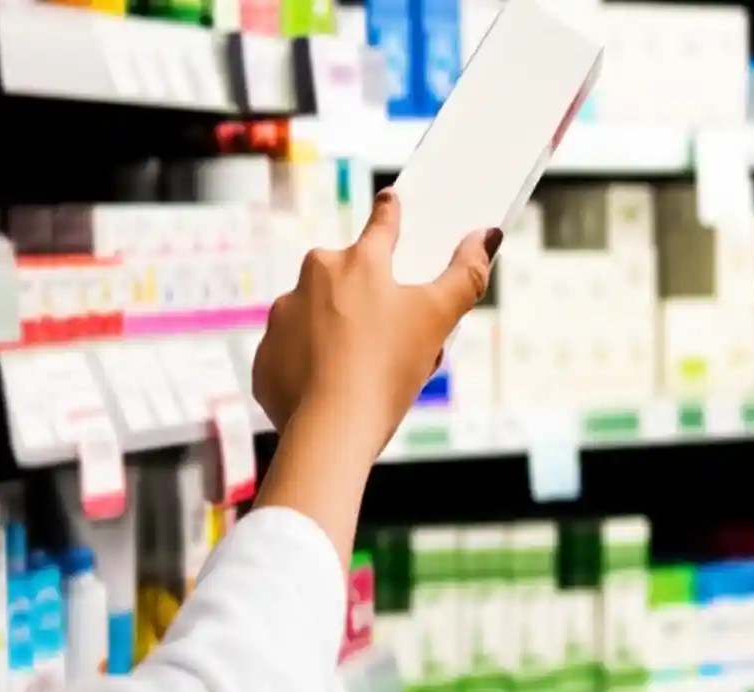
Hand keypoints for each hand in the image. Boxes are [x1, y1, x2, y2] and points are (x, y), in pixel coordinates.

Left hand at [252, 188, 500, 453]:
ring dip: (337, 332)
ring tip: (361, 370)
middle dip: (368, 298)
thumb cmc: (387, 370)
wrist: (330, 430)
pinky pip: (292, 353)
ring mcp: (283, 316)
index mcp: (359, 262)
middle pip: (348, 276)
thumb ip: (467, 273)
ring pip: (318, 315)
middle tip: (392, 335)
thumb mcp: (439, 319)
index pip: (382, 224)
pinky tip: (331, 388)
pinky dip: (311, 366)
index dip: (392, 212)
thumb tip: (488, 234)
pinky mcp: (266, 357)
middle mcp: (312, 277)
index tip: (391, 199)